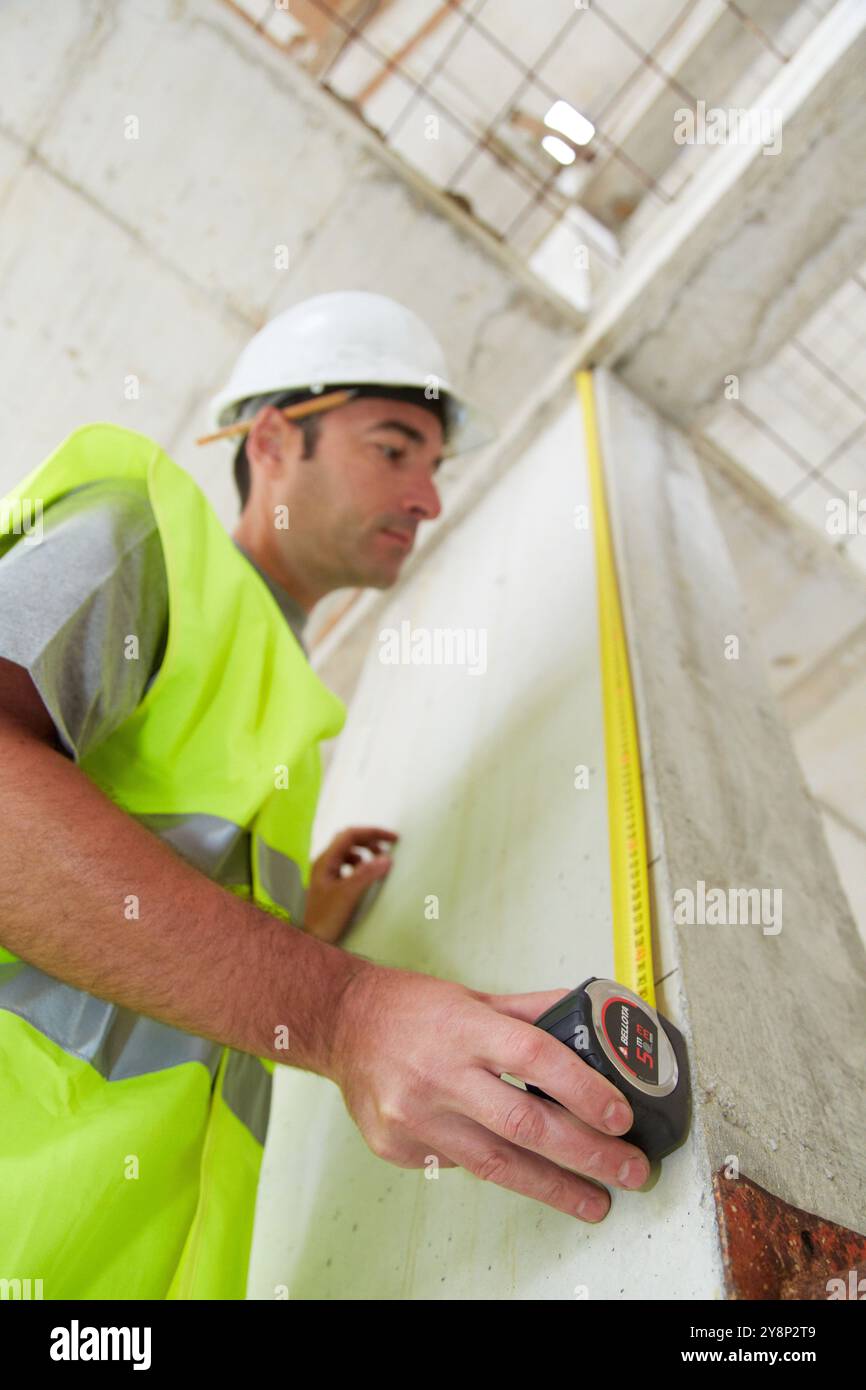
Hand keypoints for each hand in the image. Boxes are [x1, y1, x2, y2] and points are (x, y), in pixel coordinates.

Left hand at [304, 826, 397, 943]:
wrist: (309, 941)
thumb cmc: (323, 919)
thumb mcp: (347, 895)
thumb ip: (366, 874)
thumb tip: (386, 858)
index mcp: (325, 860)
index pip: (351, 834)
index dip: (373, 833)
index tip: (393, 839)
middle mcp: (324, 864)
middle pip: (348, 840)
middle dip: (370, 840)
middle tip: (389, 847)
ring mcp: (325, 874)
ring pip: (347, 853)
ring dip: (365, 853)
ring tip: (379, 861)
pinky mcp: (329, 886)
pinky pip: (346, 867)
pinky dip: (360, 866)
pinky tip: (365, 876)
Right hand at [328, 965, 650, 1221]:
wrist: (342, 1023)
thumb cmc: (412, 1008)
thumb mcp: (476, 997)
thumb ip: (533, 1012)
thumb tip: (594, 1020)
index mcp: (464, 1029)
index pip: (536, 1058)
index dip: (584, 1090)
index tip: (621, 1117)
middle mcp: (438, 1074)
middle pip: (525, 1124)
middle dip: (588, 1154)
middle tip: (629, 1171)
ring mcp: (415, 1117)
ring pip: (497, 1164)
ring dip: (555, 1186)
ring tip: (595, 1199)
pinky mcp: (398, 1147)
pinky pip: (461, 1166)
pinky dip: (497, 1167)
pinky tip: (520, 1168)